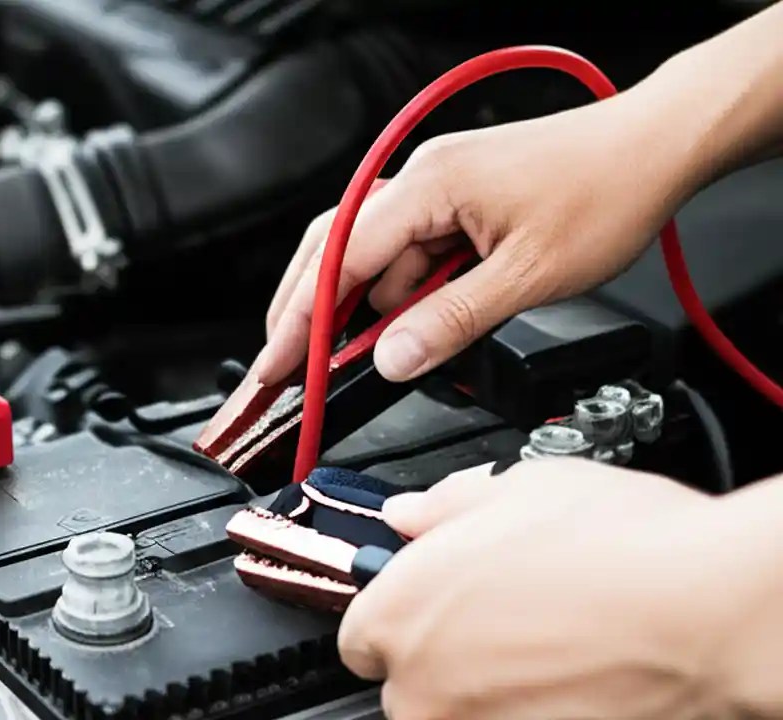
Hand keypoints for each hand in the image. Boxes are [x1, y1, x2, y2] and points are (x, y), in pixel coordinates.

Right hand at [254, 81, 710, 385]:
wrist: (657, 145)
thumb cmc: (606, 191)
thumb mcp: (527, 276)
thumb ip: (451, 320)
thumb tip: (393, 359)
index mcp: (428, 186)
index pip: (339, 260)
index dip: (300, 322)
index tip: (275, 366)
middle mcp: (420, 178)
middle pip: (334, 251)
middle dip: (312, 314)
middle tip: (292, 369)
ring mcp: (437, 187)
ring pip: (376, 257)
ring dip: (378, 306)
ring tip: (406, 348)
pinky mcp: (456, 200)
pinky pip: (410, 251)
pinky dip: (409, 290)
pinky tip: (428, 317)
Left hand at [339, 459, 748, 719]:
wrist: (707, 609)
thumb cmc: (618, 546)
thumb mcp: (513, 489)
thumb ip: (442, 509)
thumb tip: (410, 514)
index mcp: (395, 617)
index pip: (361, 637)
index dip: (404, 615)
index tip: (438, 603)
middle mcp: (421, 690)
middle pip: (409, 685)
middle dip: (446, 656)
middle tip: (508, 618)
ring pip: (462, 714)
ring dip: (491, 690)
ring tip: (551, 644)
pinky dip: (535, 709)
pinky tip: (575, 674)